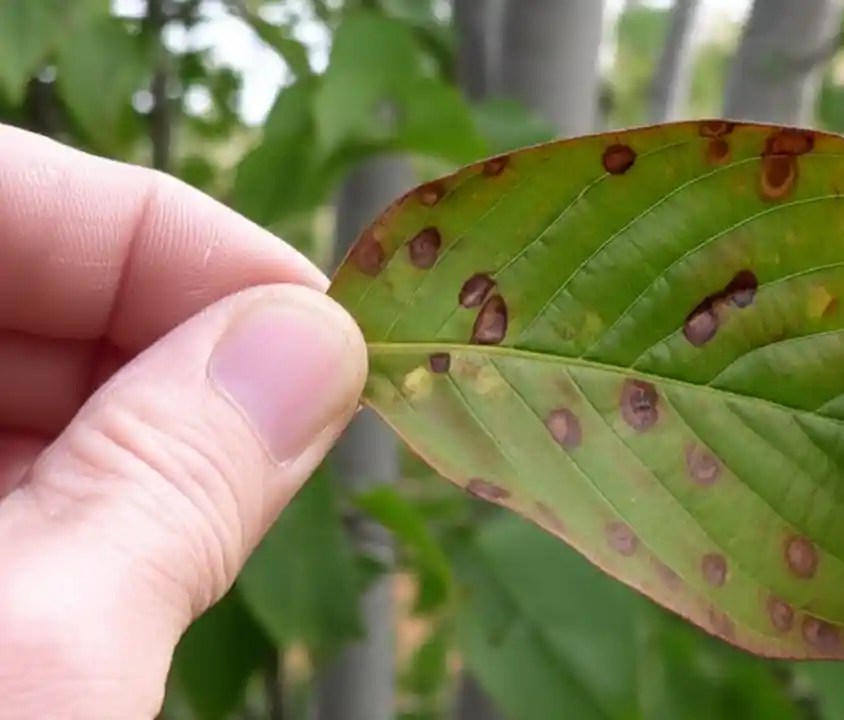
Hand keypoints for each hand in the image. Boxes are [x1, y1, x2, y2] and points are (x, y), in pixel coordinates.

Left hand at [0, 124, 366, 716]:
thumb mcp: (27, 676)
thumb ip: (175, 485)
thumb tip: (308, 350)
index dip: (158, 237)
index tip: (306, 316)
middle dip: (160, 344)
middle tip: (293, 415)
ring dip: (125, 435)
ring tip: (217, 503)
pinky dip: (67, 504)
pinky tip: (132, 555)